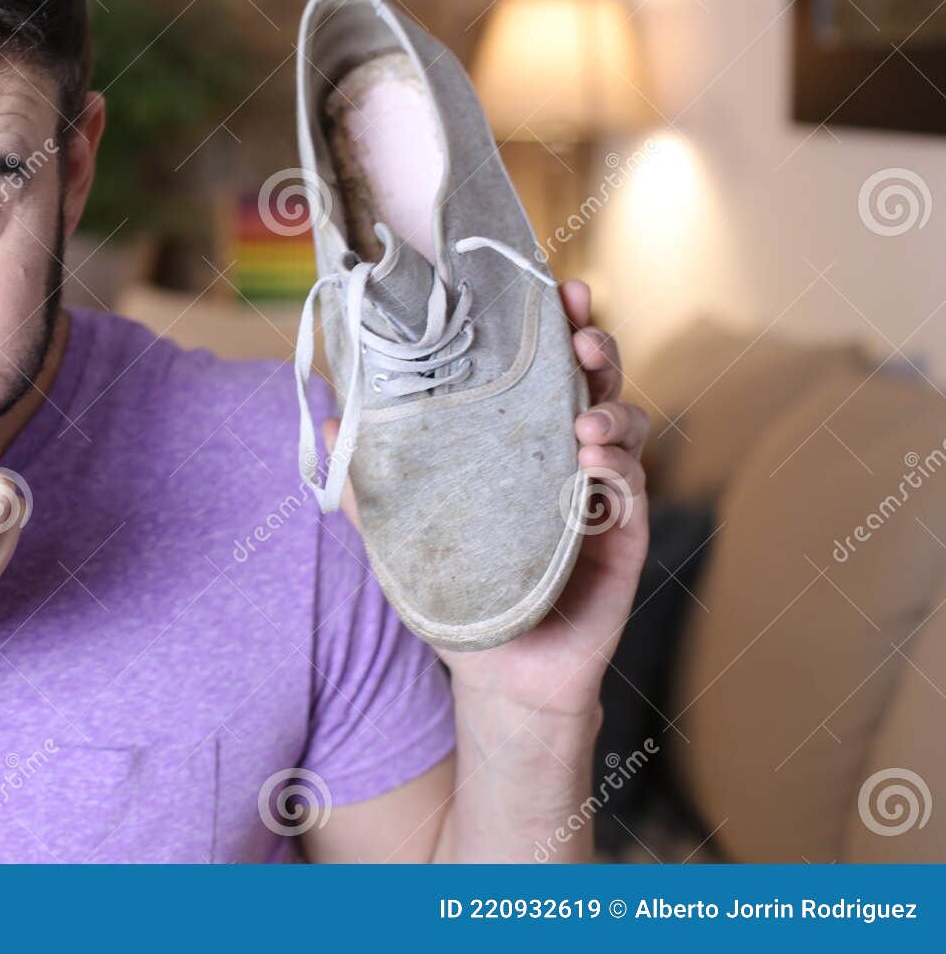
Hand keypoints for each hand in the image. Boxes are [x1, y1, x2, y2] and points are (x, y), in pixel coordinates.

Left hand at [322, 279, 649, 716]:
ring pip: (626, 425)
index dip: (551, 324)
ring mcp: (599, 493)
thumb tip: (328, 418)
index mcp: (518, 437)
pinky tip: (592, 462)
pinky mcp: (622, 537)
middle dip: (594, 346)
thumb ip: (368, 481)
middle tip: (580, 334)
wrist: (497, 672)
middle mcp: (565, 453)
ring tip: (582, 420)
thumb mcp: (399, 531)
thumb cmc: (454, 590)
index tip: (552, 288)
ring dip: (612, 408)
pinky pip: (632, 489)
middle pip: (594, 380)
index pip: (540, 366)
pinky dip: (618, 470)